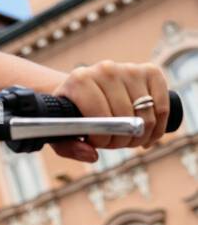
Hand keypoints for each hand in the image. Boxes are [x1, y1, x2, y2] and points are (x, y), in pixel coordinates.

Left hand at [49, 60, 170, 162]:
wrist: (85, 87)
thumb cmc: (72, 112)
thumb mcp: (61, 130)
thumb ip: (68, 146)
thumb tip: (92, 155)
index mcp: (80, 79)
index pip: (102, 118)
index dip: (103, 139)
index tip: (97, 143)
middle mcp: (106, 69)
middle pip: (127, 119)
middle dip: (122, 140)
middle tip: (114, 142)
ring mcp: (130, 69)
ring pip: (147, 116)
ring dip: (141, 136)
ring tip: (128, 138)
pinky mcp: (150, 72)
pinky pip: (163, 108)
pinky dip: (158, 128)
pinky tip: (148, 134)